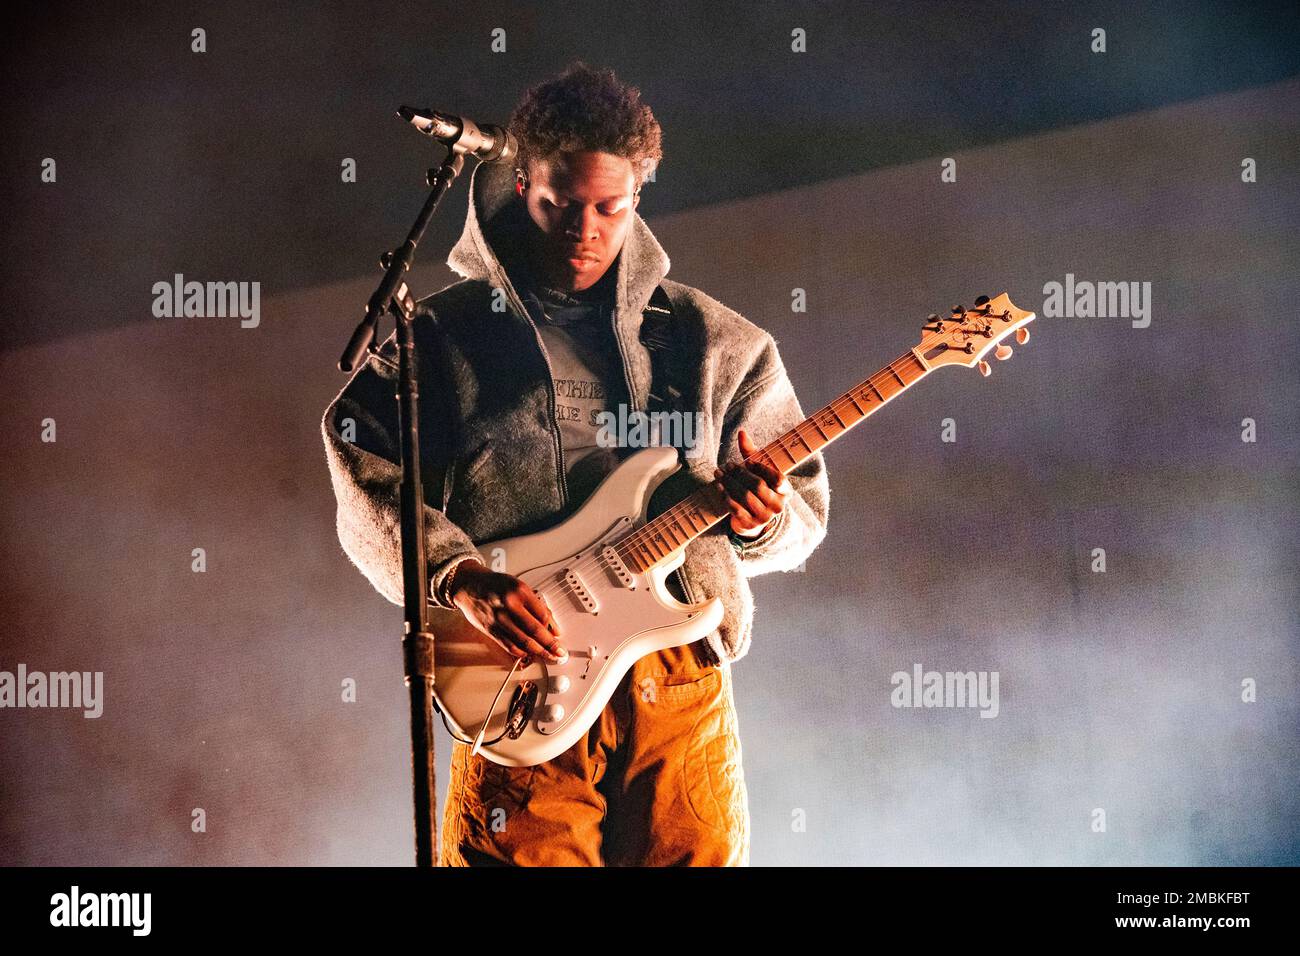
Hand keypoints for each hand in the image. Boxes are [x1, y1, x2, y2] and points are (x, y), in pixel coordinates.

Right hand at [449, 560, 566, 664]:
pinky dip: (521, 652)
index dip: (553, 628)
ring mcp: (499, 619)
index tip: (558, 635)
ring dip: (538, 652)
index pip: (543, 615)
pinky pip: (509, 646)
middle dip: (550, 645)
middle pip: (535, 630)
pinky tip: (529, 654)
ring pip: (523, 641)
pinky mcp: (491, 630)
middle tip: (558, 652)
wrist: (469, 585)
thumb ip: (536, 604)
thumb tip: (550, 623)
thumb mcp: (519, 586)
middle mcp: (510, 605)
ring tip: (547, 656)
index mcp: (520, 591)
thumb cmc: (495, 584)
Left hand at [712, 428, 790, 537]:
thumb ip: (751, 453)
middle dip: (740, 474)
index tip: (747, 462)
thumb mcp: (759, 471)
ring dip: (730, 483)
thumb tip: (741, 433)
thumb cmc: (758, 488)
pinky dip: (725, 495)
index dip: (762, 469)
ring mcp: (764, 517)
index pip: (778, 479)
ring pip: (745, 497)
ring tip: (719, 473)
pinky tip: (719, 486)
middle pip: (758, 486)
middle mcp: (778, 506)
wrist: (754, 518)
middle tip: (727, 465)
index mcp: (785, 491)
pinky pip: (736, 508)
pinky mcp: (749, 524)